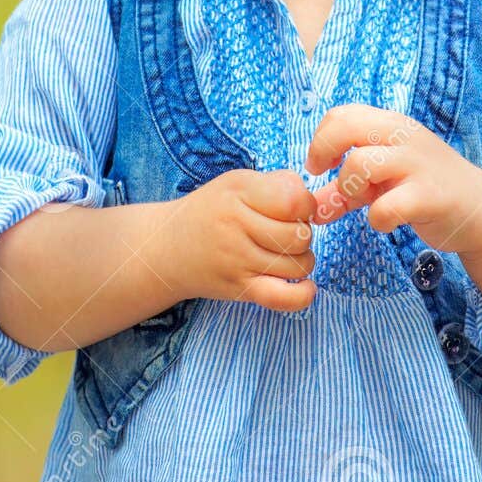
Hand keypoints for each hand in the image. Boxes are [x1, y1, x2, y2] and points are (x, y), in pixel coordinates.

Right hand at [168, 169, 317, 311]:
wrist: (168, 248)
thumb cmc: (212, 211)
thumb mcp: (237, 182)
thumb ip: (277, 183)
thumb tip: (313, 203)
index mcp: (239, 192)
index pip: (294, 199)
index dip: (305, 205)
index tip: (295, 208)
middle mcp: (237, 226)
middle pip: (300, 235)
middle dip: (304, 232)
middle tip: (286, 231)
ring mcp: (239, 262)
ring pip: (299, 265)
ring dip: (302, 259)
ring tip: (285, 253)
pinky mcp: (241, 289)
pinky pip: (283, 299)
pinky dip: (302, 295)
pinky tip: (305, 285)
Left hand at [304, 104, 481, 256]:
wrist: (481, 210)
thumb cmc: (425, 190)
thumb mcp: (383, 184)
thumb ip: (346, 193)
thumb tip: (314, 210)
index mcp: (392, 125)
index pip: (342, 114)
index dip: (321, 139)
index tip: (319, 166)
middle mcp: (404, 137)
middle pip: (346, 126)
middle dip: (324, 152)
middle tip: (330, 178)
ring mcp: (418, 165)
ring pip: (361, 163)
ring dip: (350, 187)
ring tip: (363, 200)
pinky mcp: (430, 196)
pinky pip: (387, 206)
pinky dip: (378, 219)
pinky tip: (385, 222)